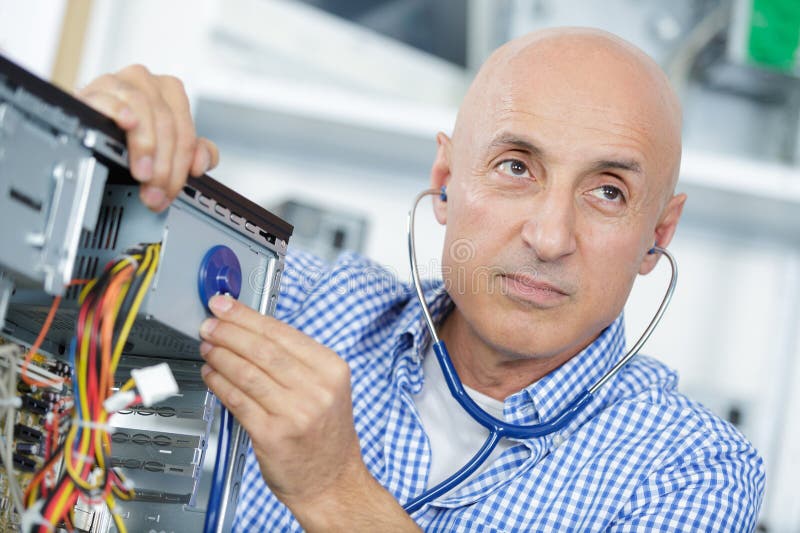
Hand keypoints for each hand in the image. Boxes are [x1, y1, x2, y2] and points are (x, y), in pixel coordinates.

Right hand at [77, 65, 218, 210]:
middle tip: (154, 191)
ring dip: (145, 147)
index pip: (185, 135)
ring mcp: (122, 82)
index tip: (169, 193)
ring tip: (141, 173)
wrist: (92, 118)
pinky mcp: (96, 88)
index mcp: (171, 92)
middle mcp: (148, 83)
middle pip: (167, 126)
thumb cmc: (130, 129)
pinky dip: (120, 111)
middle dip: (162, 167)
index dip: (180, 169)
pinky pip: (110, 98)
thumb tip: (201, 163)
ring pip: (144, 111)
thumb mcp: (166, 141)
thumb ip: (195, 152)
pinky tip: (127, 123)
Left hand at [198, 295, 364, 512]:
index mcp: (332, 369)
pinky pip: (238, 400)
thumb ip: (297, 361)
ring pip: (247, 372)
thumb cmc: (326, 434)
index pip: (282, 332)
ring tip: (206, 346)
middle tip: (209, 323)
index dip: (247, 316)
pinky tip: (211, 375)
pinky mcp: (272, 434)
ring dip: (220, 355)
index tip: (226, 306)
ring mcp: (296, 412)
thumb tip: (251, 331)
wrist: (333, 481)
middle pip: (263, 349)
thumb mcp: (328, 388)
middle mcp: (317, 389)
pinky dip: (220, 384)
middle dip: (229, 331)